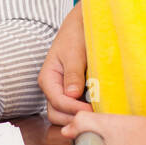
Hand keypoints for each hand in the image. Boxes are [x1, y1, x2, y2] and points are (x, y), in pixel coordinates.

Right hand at [38, 3, 91, 125]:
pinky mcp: (74, 93)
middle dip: (73, 119)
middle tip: (94, 117)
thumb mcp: (74, 52)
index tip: (92, 110)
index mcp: (48, 78)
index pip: (57, 101)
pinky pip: (76, 107)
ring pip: (65, 114)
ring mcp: (63, 92)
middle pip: (56, 114)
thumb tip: (71, 94)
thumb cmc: (75, 35)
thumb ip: (73, 73)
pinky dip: (84, 111)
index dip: (74, 108)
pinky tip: (98, 109)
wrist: (82, 26)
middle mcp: (53, 88)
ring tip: (96, 114)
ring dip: (78, 117)